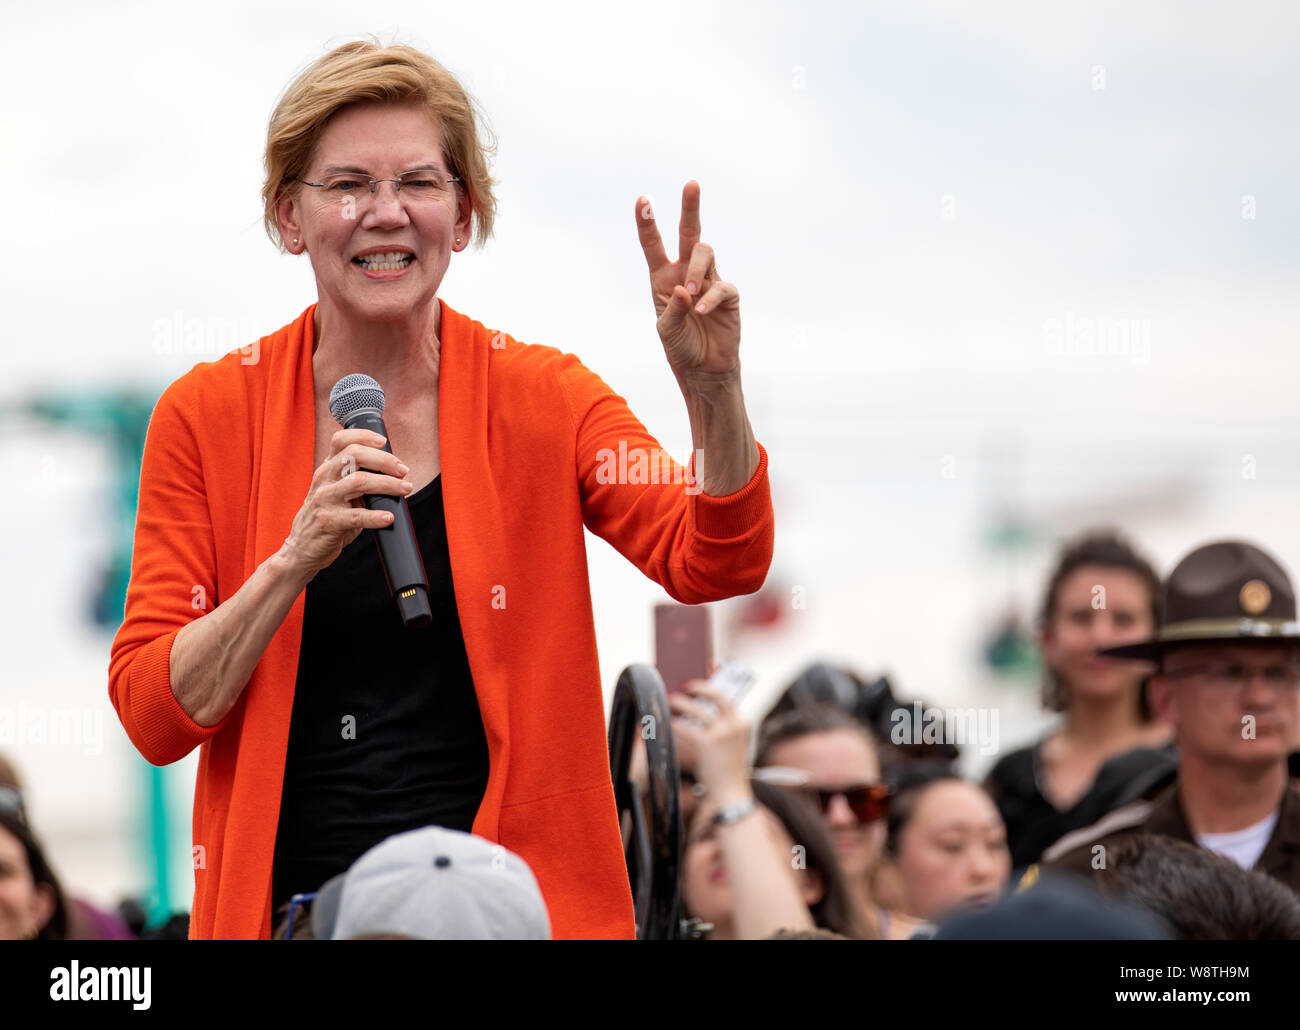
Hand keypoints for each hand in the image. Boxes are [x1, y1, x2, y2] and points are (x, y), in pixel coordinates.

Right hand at [280, 428, 412, 579]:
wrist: (301, 548)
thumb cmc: (327, 517)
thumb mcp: (338, 491)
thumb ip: (358, 479)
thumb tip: (394, 472)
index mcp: (327, 468)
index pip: (341, 440)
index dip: (364, 436)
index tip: (384, 441)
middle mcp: (324, 479)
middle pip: (354, 454)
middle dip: (384, 460)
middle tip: (403, 471)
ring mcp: (324, 499)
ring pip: (359, 481)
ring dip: (387, 484)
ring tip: (405, 489)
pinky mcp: (328, 521)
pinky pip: (357, 516)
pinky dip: (376, 517)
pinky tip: (388, 518)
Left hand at [635, 182, 740, 385]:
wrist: (704, 370)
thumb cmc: (680, 348)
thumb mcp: (666, 330)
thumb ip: (672, 309)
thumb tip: (684, 289)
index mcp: (663, 278)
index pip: (654, 245)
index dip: (647, 222)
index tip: (642, 199)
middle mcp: (686, 273)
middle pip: (689, 233)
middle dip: (690, 208)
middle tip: (692, 183)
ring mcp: (709, 281)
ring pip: (705, 253)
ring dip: (695, 268)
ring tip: (689, 292)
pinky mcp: (728, 296)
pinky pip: (722, 285)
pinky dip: (710, 297)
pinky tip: (702, 311)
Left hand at [669, 678, 750, 804]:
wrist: (731, 793)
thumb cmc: (727, 768)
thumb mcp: (731, 743)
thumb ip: (720, 724)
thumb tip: (697, 706)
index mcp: (742, 722)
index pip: (725, 696)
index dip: (708, 687)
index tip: (695, 684)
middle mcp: (734, 724)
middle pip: (713, 695)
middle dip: (696, 688)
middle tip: (682, 688)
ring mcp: (722, 734)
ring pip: (696, 710)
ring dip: (680, 703)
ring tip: (670, 701)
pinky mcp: (707, 744)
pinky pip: (685, 728)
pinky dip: (674, 724)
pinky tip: (667, 723)